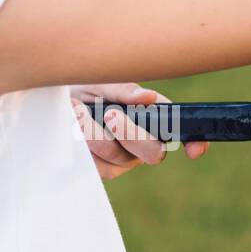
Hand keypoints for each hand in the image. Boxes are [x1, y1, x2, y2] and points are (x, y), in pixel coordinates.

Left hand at [70, 83, 209, 180]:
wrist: (55, 100)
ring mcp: (124, 160)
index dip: (195, 143)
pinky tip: (74, 122)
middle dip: (133, 135)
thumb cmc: (86, 86)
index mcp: (154, 120)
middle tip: (111, 115)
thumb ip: (126, 90)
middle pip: (154, 153)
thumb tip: (150, 98)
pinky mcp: (103, 170)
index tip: (193, 149)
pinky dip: (83, 140)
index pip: (184, 135)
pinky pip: (99, 164)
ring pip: (119, 156)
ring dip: (96, 133)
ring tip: (78, 110)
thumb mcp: (104, 81)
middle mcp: (144, 143)